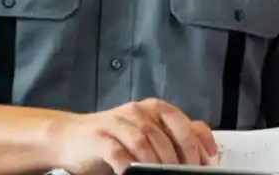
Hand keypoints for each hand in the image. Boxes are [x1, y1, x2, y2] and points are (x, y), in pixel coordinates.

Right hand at [52, 98, 218, 173]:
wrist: (71, 137)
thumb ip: (172, 138)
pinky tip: (133, 172)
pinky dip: (129, 165)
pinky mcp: (99, 138)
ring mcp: (117, 124)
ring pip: (144, 142)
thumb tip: (205, 153)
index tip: (208, 162)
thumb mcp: (147, 135)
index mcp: (153, 109)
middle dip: (180, 157)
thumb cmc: (113, 139)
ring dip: (157, 163)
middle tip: (185, 172)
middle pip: (166, 133)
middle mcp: (137, 113)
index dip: (198, 143)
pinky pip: (118, 152)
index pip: (183, 122)